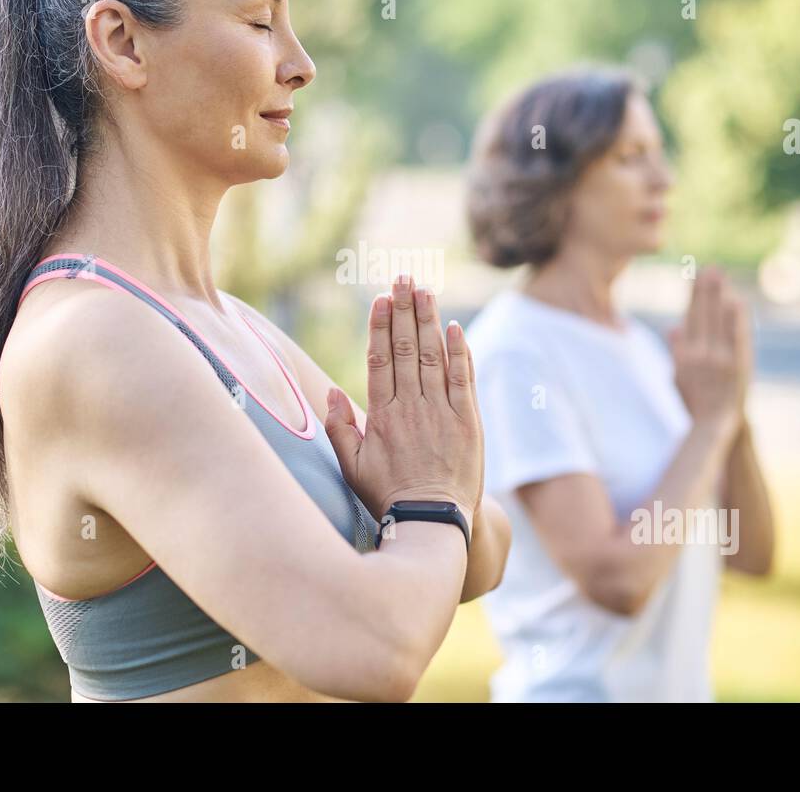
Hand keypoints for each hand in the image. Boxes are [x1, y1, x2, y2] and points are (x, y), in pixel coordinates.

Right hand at [324, 274, 482, 524]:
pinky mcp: (468, 421)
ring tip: (424, 290)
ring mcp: (441, 412)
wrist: (433, 521)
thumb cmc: (389, 496)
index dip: (380, 326)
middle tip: (402, 278)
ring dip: (429, 320)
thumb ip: (339, 428)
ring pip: (434, 357)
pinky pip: (463, 379)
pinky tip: (454, 327)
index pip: (380, 360)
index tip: (380, 299)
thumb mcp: (353, 466)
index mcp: (382, 416)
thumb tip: (332, 390)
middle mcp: (411, 408)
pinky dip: (460, 352)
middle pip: (407, 349)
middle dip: (404, 310)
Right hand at [668, 267, 748, 426]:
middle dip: (704, 289)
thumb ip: (677, 352)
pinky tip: (735, 302)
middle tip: (710, 268)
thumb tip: (673, 327)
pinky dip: (734, 319)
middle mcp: (698, 354)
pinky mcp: (735, 366)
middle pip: (701, 314)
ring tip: (720, 276)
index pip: (689, 317)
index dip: (693, 295)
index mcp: (683, 355)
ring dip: (717, 297)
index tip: (695, 275)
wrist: (713, 426)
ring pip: (716, 321)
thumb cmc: (695, 403)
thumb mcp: (678, 378)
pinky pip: (735, 337)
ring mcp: (717, 360)